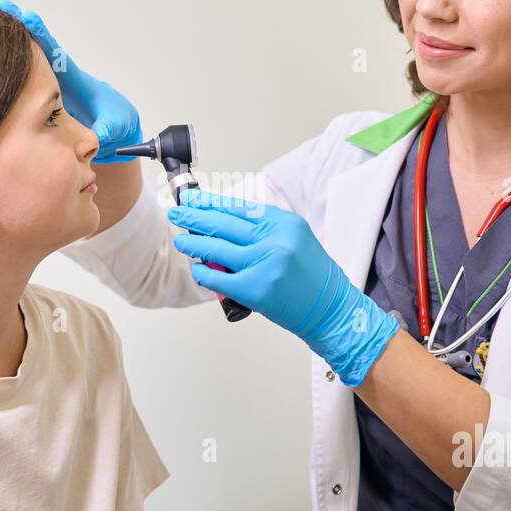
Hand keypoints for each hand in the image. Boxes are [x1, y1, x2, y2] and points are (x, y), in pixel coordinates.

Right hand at [0, 0, 142, 162]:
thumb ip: (107, 128)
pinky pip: (23, 84)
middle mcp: (59, 78)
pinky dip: (7, 73)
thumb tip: (99, 134)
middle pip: (37, 50)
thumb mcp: (116, 126)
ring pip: (27, 65)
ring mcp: (49, 88)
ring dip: (8, 49)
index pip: (56, 54)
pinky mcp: (43, 100)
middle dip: (21, 29)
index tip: (28, 17)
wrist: (113, 130)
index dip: (42, 36)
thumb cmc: (116, 123)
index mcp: (75, 80)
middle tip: (2, 6)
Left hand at [167, 190, 399, 386]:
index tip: (194, 200)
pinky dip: (204, 273)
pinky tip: (198, 269)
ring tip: (182, 241)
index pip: (240, 208)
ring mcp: (264, 265)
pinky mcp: (255, 290)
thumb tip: (225, 224)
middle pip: (224, 224)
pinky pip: (218, 278)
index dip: (213, 203)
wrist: (332, 310)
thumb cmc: (313, 278)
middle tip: (178, 213)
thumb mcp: (295, 241)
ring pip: (216, 249)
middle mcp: (275, 240)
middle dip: (196, 217)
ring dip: (194, 244)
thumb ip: (264, 231)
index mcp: (285, 223)